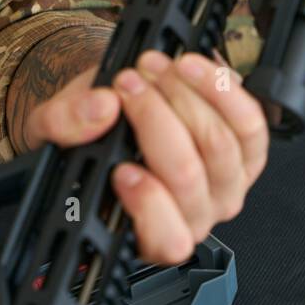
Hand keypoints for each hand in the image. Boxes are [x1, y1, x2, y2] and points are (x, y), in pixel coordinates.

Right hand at [24, 50, 268, 265]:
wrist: (119, 104)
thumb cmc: (92, 135)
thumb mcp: (55, 130)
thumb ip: (63, 124)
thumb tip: (101, 108)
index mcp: (149, 234)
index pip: (167, 237)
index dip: (148, 202)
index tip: (121, 167)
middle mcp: (195, 216)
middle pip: (188, 174)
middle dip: (153, 118)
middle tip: (125, 84)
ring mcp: (228, 183)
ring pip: (219, 144)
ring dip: (182, 96)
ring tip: (151, 68)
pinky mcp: (249, 149)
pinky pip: (249, 122)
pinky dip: (219, 88)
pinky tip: (191, 68)